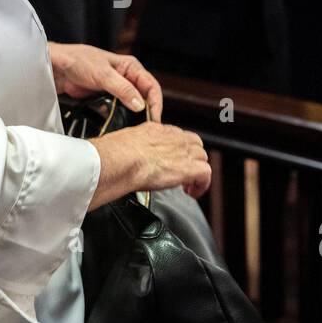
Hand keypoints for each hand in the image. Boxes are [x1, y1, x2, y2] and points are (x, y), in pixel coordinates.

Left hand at [49, 43, 162, 121]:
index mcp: (131, 67)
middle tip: (145, 130)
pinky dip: (117, 119)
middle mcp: (127, 78)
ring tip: (132, 131)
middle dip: (145, 113)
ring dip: (131, 118)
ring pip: (130, 106)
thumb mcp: (103, 75)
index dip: (155, 103)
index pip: (151, 86)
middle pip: (144, 98)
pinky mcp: (105, 98)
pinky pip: (116, 111)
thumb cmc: (79, 61)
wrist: (57, 67)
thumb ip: (123, 89)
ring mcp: (116, 89)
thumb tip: (140, 105)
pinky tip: (117, 128)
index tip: (153, 120)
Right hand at [89, 122, 211, 209]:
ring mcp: (183, 152)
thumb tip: (126, 155)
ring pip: (202, 158)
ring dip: (197, 172)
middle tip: (183, 174)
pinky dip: (202, 184)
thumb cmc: (116, 153)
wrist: (121, 160)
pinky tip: (192, 192)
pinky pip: (206, 174)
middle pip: (195, 145)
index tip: (172, 160)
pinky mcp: (188, 168)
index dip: (178, 149)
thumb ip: (131, 146)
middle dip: (192, 159)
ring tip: (188, 186)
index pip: (177, 136)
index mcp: (157, 130)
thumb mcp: (123, 142)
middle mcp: (173, 138)